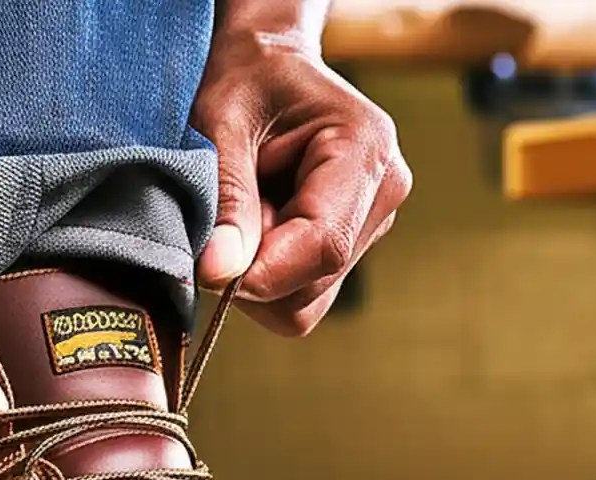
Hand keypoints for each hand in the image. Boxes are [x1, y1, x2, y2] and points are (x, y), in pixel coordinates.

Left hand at [192, 24, 411, 335]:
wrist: (271, 63)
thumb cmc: (246, 80)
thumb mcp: (221, 124)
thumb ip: (226, 198)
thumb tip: (219, 273)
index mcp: (364, 150)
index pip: (323, 243)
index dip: (265, 274)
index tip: (212, 273)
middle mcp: (383, 192)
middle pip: (315, 282)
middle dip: (257, 271)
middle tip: (223, 220)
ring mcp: (373, 221)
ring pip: (307, 299)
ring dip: (259, 274)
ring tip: (244, 213)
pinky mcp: (352, 241)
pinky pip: (303, 292)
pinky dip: (268, 275)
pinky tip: (258, 225)